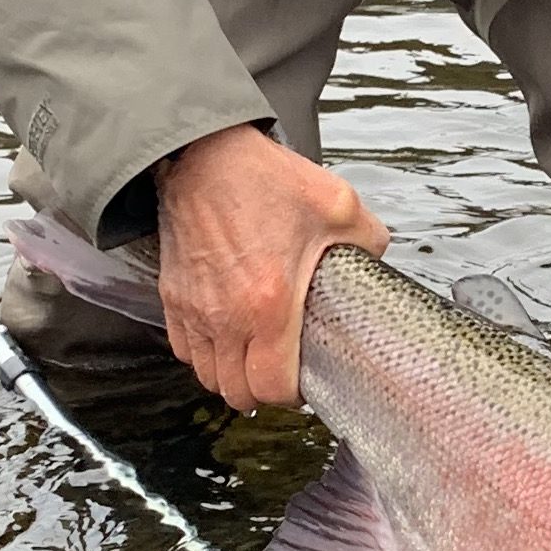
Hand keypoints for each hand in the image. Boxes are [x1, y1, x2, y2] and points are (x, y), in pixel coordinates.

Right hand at [154, 124, 387, 410]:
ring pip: (207, 376)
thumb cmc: (263, 179)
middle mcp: (225, 315)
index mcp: (268, 302)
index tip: (307, 381)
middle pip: (236, 393)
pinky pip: (184, 350)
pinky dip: (206, 355)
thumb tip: (377, 261)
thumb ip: (369, 241)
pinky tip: (228, 338)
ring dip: (233, 376)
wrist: (204, 154)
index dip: (293, 395)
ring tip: (256, 358)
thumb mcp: (337, 205)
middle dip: (264, 391)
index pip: (271, 388)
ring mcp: (194, 309)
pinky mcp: (172, 297)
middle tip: (284, 372)